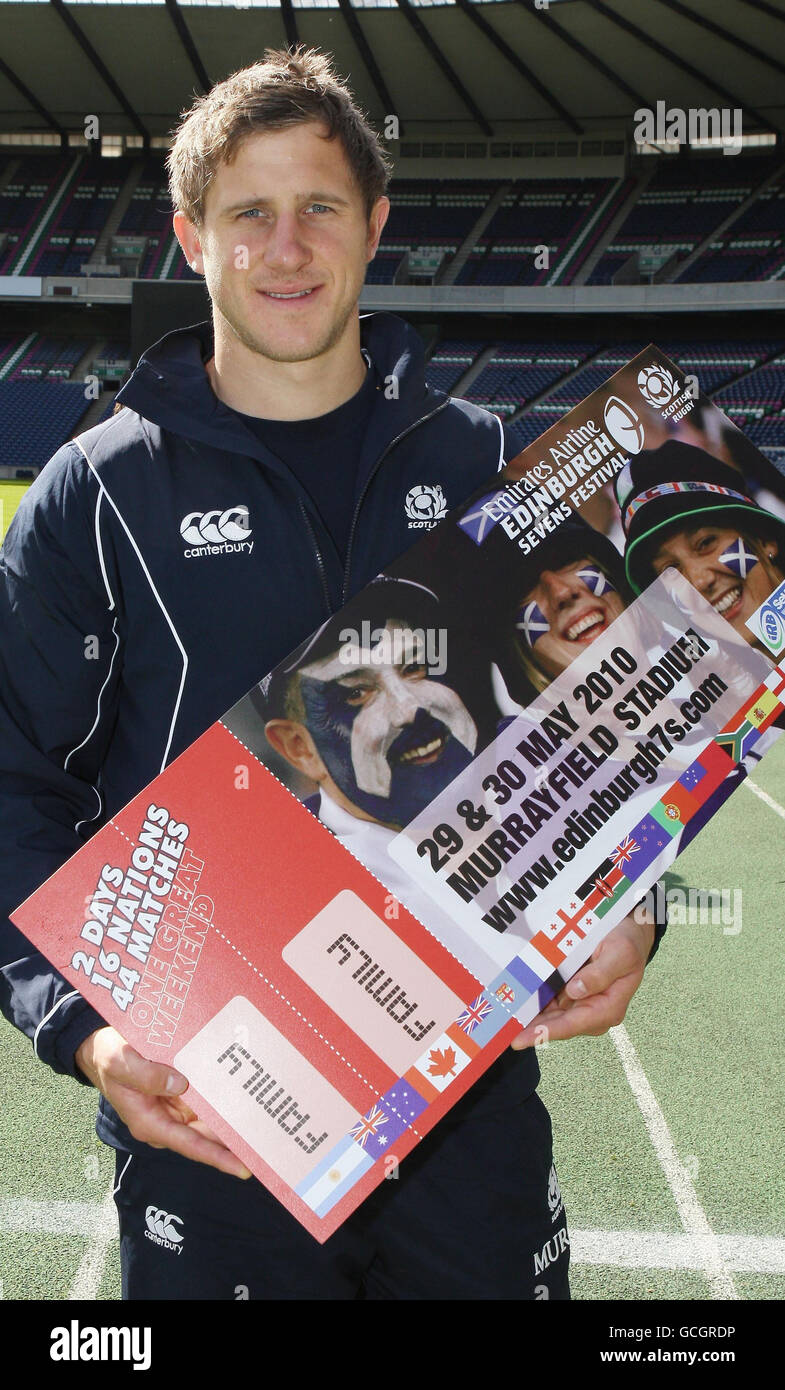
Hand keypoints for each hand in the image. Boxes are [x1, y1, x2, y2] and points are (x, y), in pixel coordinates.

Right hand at [75, 1026, 250, 1178]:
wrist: (101, 1048)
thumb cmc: (108, 1057)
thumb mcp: (121, 1062)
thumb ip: (148, 1075)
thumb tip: (181, 1084)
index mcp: (150, 1123)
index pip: (190, 1145)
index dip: (217, 1157)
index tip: (243, 1168)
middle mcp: (165, 1121)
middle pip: (205, 1136)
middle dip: (233, 1141)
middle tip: (266, 1145)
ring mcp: (173, 1109)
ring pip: (208, 1120)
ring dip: (231, 1120)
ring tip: (264, 1124)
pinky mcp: (178, 1094)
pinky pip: (204, 1102)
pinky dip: (222, 1100)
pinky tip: (245, 1096)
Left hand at [510, 911, 655, 1049]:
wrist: (628, 933)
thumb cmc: (627, 943)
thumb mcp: (621, 953)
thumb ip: (600, 974)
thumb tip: (576, 991)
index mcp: (608, 1008)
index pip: (573, 1024)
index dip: (546, 1032)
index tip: (523, 1039)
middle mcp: (593, 1011)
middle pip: (557, 1025)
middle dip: (531, 1030)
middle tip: (503, 1033)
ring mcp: (582, 1005)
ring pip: (550, 1017)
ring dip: (529, 1020)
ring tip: (503, 1021)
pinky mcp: (572, 995)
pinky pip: (550, 1004)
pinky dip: (534, 1005)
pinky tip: (515, 1004)